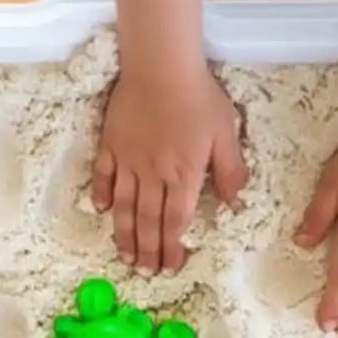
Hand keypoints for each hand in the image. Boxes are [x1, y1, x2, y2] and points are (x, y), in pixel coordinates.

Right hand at [92, 69, 247, 273]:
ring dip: (124, 233)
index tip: (171, 266)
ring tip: (125, 255)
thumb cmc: (198, 97)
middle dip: (148, 250)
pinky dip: (101, 193)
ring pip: (124, 206)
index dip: (173, 246)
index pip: (176, 220)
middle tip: (146, 272)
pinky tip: (101, 210)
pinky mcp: (111, 145)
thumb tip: (236, 204)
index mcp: (183, 175)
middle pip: (148, 220)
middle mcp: (153, 175)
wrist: (161, 66)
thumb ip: (231, 171)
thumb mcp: (226, 133)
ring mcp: (128, 161)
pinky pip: (103, 174)